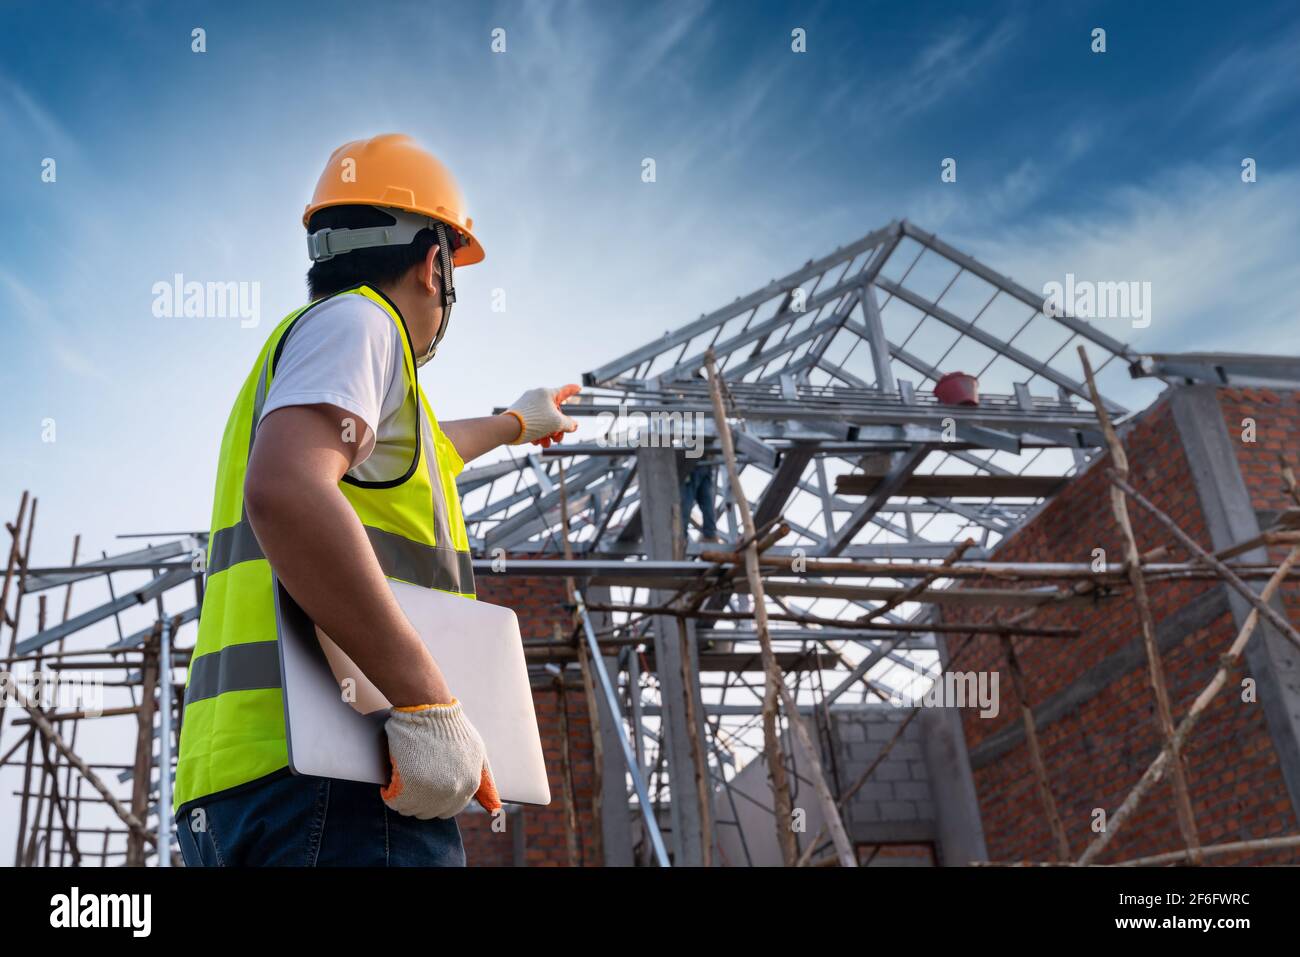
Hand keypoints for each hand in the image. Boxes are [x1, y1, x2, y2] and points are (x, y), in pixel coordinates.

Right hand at [380, 699, 501, 818]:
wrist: (430, 708)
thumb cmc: (451, 726)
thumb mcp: (477, 752)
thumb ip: (485, 779)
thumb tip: (495, 808)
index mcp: (470, 784)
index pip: (450, 809)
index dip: (435, 800)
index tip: (424, 789)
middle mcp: (453, 791)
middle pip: (430, 812)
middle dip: (418, 801)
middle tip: (409, 785)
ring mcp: (431, 789)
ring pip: (410, 809)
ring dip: (403, 799)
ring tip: (398, 782)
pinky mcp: (409, 783)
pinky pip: (394, 801)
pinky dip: (389, 794)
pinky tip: (388, 783)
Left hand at [505, 385, 580, 445]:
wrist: (508, 428)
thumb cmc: (534, 422)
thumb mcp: (557, 424)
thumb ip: (569, 424)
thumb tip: (574, 425)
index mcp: (547, 394)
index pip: (565, 391)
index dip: (573, 390)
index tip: (579, 388)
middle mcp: (537, 396)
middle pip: (555, 412)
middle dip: (558, 428)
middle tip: (558, 439)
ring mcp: (527, 404)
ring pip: (544, 419)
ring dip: (548, 433)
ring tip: (546, 444)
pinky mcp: (519, 413)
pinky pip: (533, 421)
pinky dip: (538, 432)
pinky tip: (537, 442)